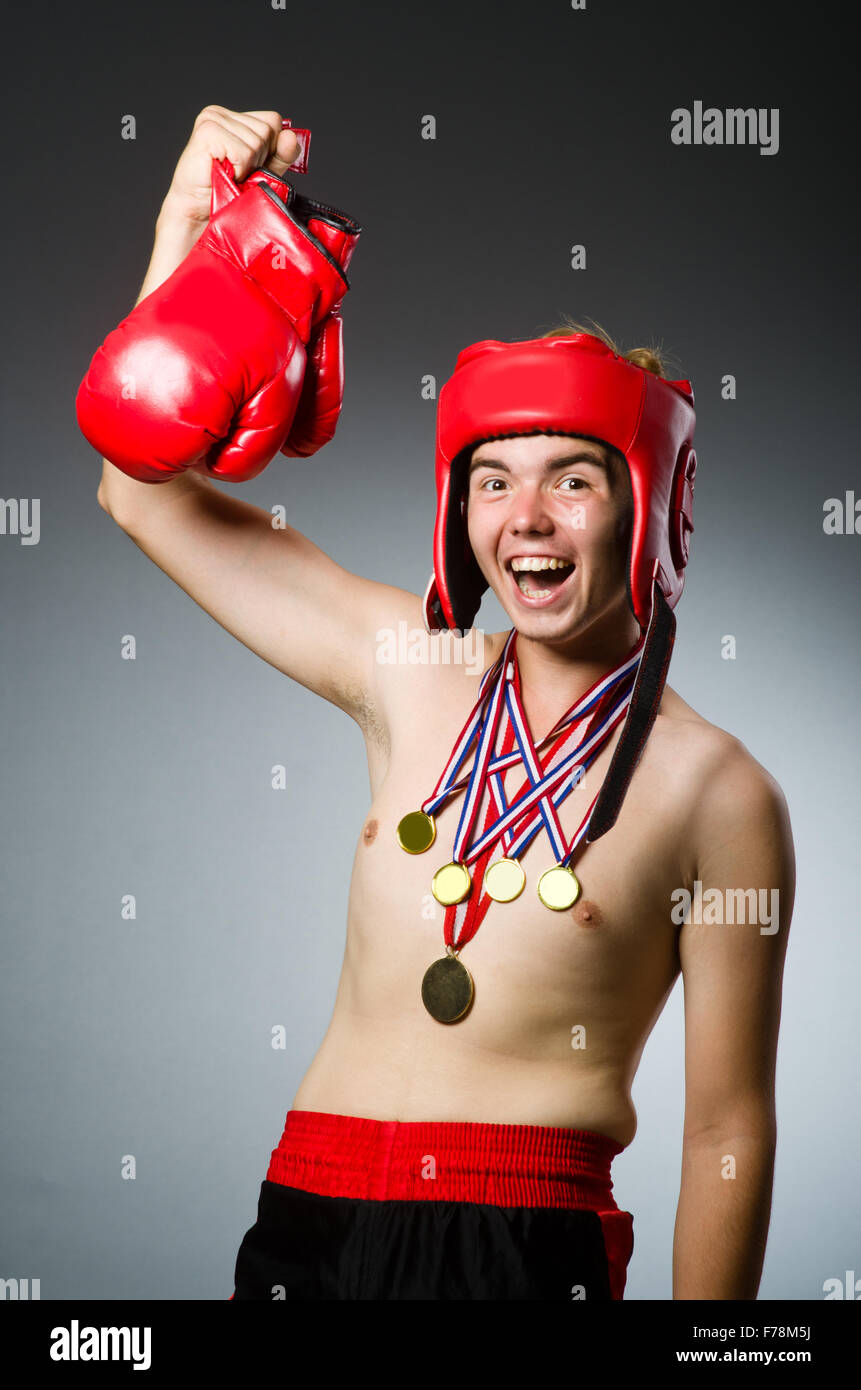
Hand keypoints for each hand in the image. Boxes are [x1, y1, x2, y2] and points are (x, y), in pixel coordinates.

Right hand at [159, 105, 301, 227]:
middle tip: (236, 173)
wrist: (198, 214)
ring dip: (247, 167)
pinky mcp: (208, 132)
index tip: (249, 166)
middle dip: (259, 159)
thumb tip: (291, 136)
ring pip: (257, 142)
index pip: (273, 121)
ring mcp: (212, 119)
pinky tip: (223, 174)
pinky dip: (239, 170)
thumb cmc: (226, 193)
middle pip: (267, 130)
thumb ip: (281, 155)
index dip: (270, 148)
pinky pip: (243, 152)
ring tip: (229, 175)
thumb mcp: (262, 172)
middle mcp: (221, 113)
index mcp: (233, 118)